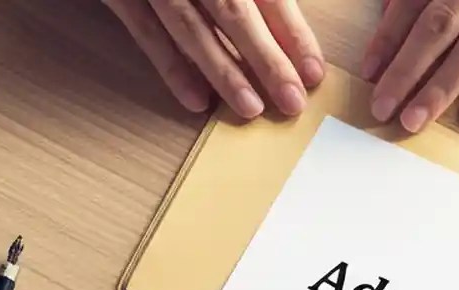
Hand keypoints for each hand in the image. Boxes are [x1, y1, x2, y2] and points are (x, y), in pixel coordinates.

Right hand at [104, 0, 324, 118]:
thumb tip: (286, 15)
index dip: (293, 33)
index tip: (313, 71)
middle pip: (235, 12)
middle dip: (267, 60)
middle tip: (291, 102)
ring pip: (192, 27)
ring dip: (223, 71)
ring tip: (250, 109)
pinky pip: (145, 31)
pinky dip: (171, 66)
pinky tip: (196, 99)